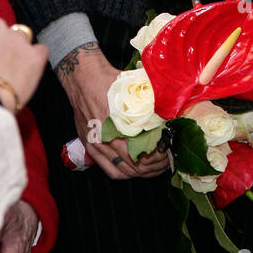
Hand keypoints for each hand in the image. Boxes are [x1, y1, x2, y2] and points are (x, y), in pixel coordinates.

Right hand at [56, 42, 168, 180]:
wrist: (82, 79)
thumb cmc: (107, 82)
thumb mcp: (132, 89)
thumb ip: (150, 102)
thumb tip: (170, 113)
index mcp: (116, 126)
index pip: (140, 153)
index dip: (157, 156)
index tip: (168, 151)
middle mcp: (105, 140)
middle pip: (134, 167)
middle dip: (152, 166)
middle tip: (165, 161)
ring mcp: (96, 146)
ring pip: (122, 172)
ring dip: (139, 172)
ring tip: (154, 167)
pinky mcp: (90, 147)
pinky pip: (109, 169)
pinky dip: (124, 173)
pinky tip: (135, 170)